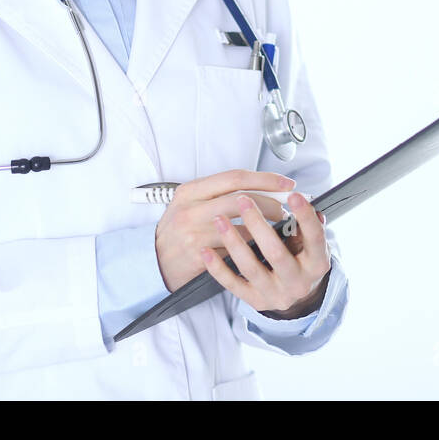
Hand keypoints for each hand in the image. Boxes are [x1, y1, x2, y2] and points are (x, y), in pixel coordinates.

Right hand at [154, 169, 294, 291]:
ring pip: (241, 227)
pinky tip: (261, 247)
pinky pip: (235, 250)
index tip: (286, 183)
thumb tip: (259, 188)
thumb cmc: (176, 231)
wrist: (152, 262)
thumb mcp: (188, 204)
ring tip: (278, 228)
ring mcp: (194, 233)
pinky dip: (252, 248)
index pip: (234, 177)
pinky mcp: (199, 255)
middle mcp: (190, 209)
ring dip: (266, 228)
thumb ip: (216, 194)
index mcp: (190, 191)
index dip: (265, 179)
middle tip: (286, 209)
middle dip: (271, 203)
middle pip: (241, 200)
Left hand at [201, 192, 330, 318]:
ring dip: (233, 241)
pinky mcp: (255, 301)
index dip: (304, 216)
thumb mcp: (312, 244)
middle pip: (276, 253)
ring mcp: (275, 294)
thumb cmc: (302, 259)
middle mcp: (298, 283)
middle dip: (258, 224)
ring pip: (250, 267)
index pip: (314, 238)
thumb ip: (306, 224)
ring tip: (220, 219)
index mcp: (317, 264)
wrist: (297, 297)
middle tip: (243, 200)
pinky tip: (206, 251)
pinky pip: (233, 285)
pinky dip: (218, 268)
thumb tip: (298, 199)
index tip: (293, 194)